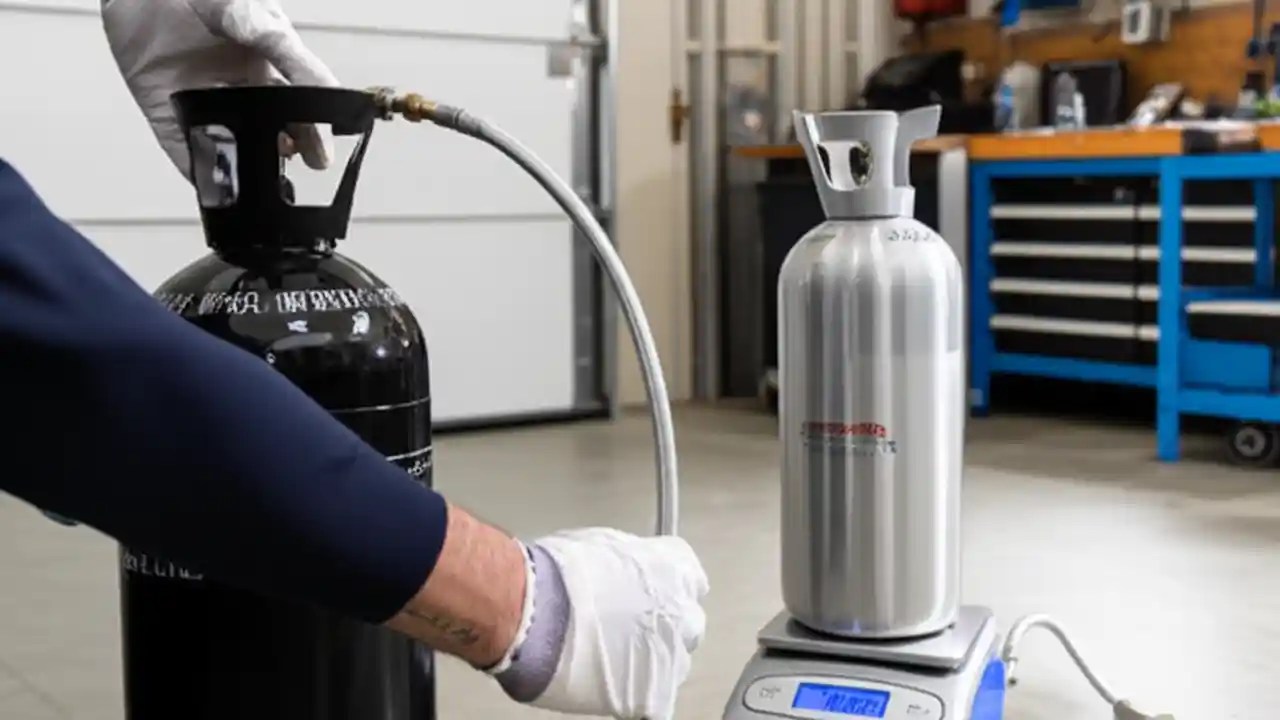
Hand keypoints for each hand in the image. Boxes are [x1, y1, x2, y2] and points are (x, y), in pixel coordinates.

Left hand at [101, 0, 338, 179]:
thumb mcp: (254, 14)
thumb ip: (284, 50)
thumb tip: (322, 85)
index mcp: (264, 62)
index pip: (295, 105)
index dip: (310, 132)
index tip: (321, 157)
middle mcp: (234, 83)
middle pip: (264, 128)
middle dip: (282, 153)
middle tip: (295, 171)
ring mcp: (198, 96)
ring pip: (225, 140)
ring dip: (242, 163)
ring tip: (260, 179)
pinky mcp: (160, 104)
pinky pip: (179, 143)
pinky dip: (194, 166)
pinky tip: (212, 186)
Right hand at [495, 528, 708, 719]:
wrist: (530, 614)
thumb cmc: (555, 577)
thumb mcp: (600, 545)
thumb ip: (628, 565)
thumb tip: (625, 573)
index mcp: (673, 570)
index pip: (692, 581)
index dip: (667, 590)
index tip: (652, 596)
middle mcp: (681, 613)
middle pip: (688, 624)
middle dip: (664, 627)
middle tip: (628, 629)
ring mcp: (668, 657)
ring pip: (674, 664)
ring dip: (652, 662)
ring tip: (612, 660)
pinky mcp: (651, 696)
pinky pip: (656, 702)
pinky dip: (637, 697)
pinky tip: (610, 686)